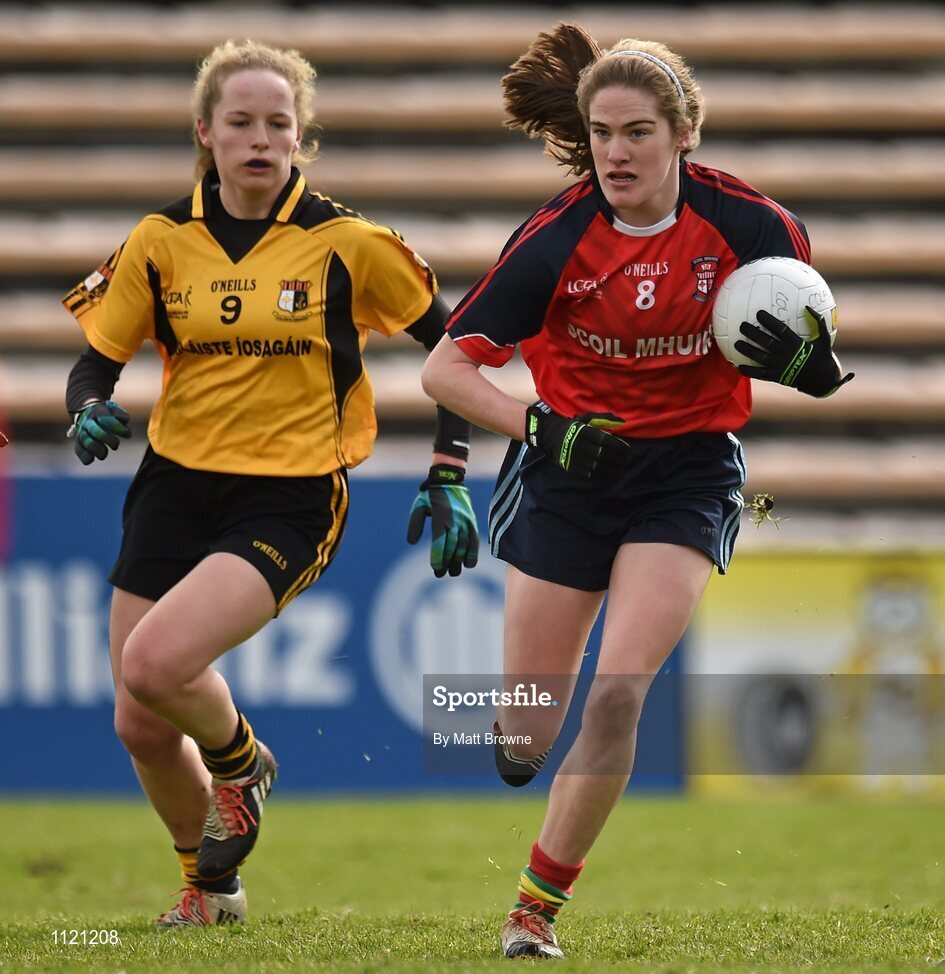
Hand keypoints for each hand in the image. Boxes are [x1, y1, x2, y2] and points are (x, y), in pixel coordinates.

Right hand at [68, 400, 130, 464]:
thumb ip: (120, 416)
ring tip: (104, 453)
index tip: (126, 434)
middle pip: (96, 431)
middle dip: (109, 440)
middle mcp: (88, 421)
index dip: (116, 427)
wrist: (86, 412)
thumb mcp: (114, 410)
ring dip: (98, 450)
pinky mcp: (78, 442)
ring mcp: (81, 431)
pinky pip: (79, 450)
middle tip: (115, 445)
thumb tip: (123, 424)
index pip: (105, 418)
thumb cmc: (106, 414)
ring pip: (87, 442)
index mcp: (98, 411)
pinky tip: (92, 458)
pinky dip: (86, 457)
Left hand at [406, 464, 479, 577]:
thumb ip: (414, 524)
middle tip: (441, 574)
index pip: (440, 541)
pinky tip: (469, 564)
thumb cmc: (430, 495)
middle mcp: (455, 520)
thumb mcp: (418, 506)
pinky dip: (473, 553)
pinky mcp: (472, 522)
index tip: (435, 567)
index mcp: (441, 517)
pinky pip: (474, 540)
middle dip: (447, 562)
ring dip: (459, 561)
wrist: (449, 480)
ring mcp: (466, 521)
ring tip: (453, 572)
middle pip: (453, 546)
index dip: (438, 556)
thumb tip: (411, 542)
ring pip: (464, 545)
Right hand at [525, 405, 630, 479]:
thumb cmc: (572, 427)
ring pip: (599, 467)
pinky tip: (609, 476)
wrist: (549, 436)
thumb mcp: (587, 420)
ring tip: (621, 470)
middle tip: (628, 462)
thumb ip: (605, 420)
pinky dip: (602, 477)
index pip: (608, 442)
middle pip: (605, 455)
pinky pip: (590, 475)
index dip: (620, 448)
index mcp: (587, 433)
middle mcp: (583, 446)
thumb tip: (622, 422)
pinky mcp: (573, 468)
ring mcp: (577, 458)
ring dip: (613, 470)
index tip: (628, 451)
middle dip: (619, 460)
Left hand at [734, 307, 853, 397]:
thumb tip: (808, 307)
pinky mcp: (777, 377)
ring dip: (747, 350)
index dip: (768, 321)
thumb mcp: (824, 339)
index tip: (758, 313)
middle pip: (765, 342)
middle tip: (742, 326)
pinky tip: (738, 367)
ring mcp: (780, 366)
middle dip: (753, 333)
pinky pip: (760, 374)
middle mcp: (785, 354)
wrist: (822, 381)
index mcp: (796, 343)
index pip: (779, 329)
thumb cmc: (822, 357)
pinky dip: (749, 371)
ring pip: (760, 357)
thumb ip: (817, 322)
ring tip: (736, 344)